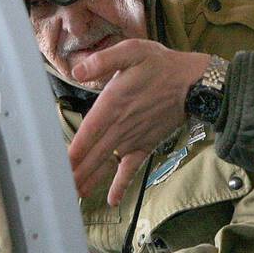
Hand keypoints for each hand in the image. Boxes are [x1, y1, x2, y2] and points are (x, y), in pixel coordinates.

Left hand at [67, 40, 211, 205]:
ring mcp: (133, 138)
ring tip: (74, 195)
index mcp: (113, 104)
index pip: (87, 132)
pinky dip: (121, 184)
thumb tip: (78, 70)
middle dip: (76, 172)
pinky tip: (113, 201)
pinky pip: (131, 168)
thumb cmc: (161, 64)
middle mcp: (120, 126)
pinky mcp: (146, 145)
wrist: (194, 83)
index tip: (59, 167)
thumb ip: (104, 61)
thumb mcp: (133, 51)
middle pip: (93, 154)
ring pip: (107, 164)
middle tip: (59, 190)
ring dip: (91, 180)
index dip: (73, 151)